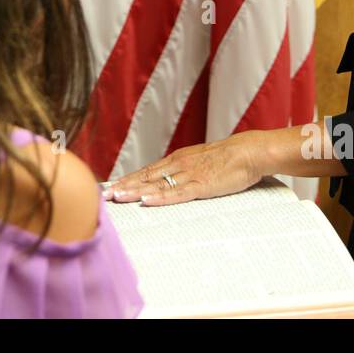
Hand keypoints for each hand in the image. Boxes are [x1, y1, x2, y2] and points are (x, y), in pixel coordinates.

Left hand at [104, 130, 269, 205]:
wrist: (248, 151)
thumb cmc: (228, 158)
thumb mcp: (201, 160)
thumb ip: (185, 169)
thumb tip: (172, 177)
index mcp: (178, 159)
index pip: (147, 171)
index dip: (128, 179)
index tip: (111, 186)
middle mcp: (178, 165)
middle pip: (146, 177)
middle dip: (124, 186)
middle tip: (105, 194)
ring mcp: (188, 175)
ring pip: (156, 184)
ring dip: (135, 191)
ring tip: (117, 197)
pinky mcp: (201, 185)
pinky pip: (177, 193)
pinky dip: (160, 197)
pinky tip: (146, 201)